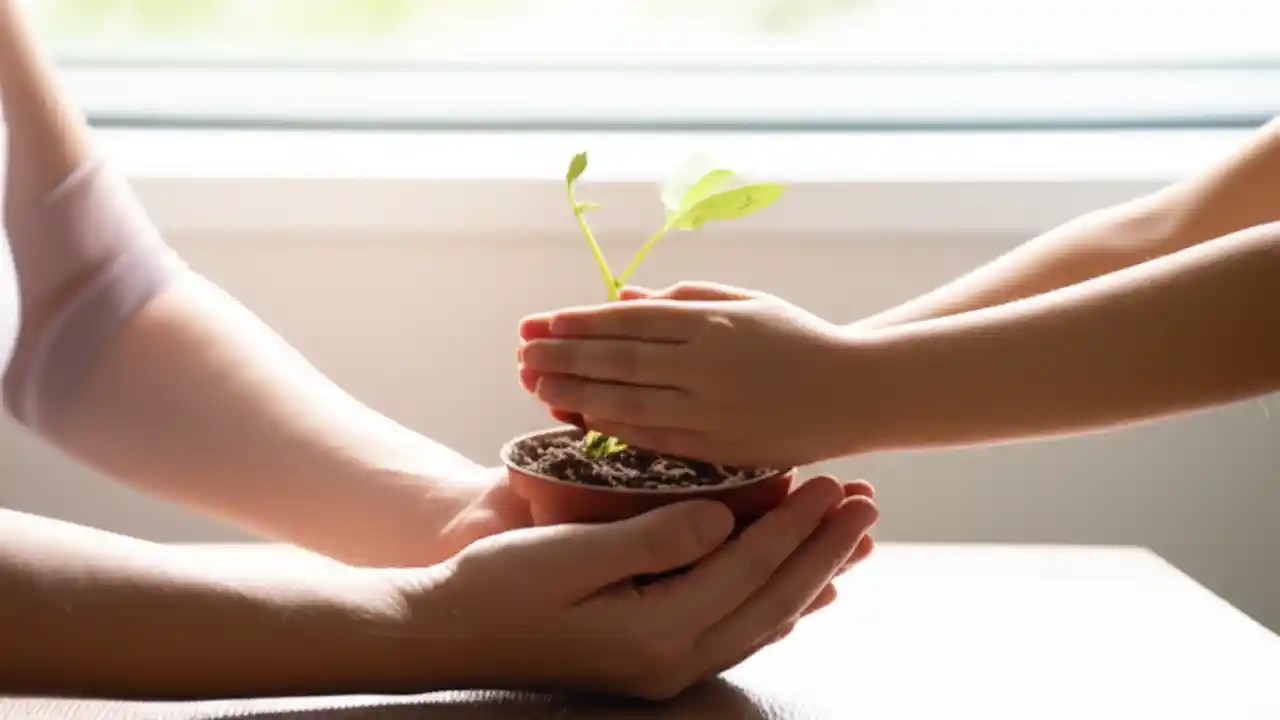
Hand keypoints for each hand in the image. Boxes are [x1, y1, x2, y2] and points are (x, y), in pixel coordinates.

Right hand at [388, 475, 877, 698]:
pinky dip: (771, 607)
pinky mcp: (649, 660)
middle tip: (867, 506)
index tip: (834, 482)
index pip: (749, 569)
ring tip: (851, 544)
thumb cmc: (497, 586)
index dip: (796, 524)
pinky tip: (795, 596)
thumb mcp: (569, 555)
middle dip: (823, 551)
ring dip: (809, 577)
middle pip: (771, 599)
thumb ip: (653, 539)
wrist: (443, 635)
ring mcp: (662, 668)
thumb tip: (725, 518)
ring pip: (760, 619)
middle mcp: (671, 660)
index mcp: (657, 632)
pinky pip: (731, 634)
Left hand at [518, 282, 859, 466]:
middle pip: (619, 360)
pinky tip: (581, 419)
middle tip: (522, 352)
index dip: (580, 322)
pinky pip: (655, 438)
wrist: (856, 391)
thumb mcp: (746, 303)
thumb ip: (683, 300)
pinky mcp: (721, 447)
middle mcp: (708, 364)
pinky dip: (614, 428)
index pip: (630, 321)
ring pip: (628, 401)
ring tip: (535, 385)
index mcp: (713, 322)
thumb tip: (622, 300)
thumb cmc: (797, 339)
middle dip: (564, 355)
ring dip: (576, 393)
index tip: (541, 322)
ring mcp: (713, 409)